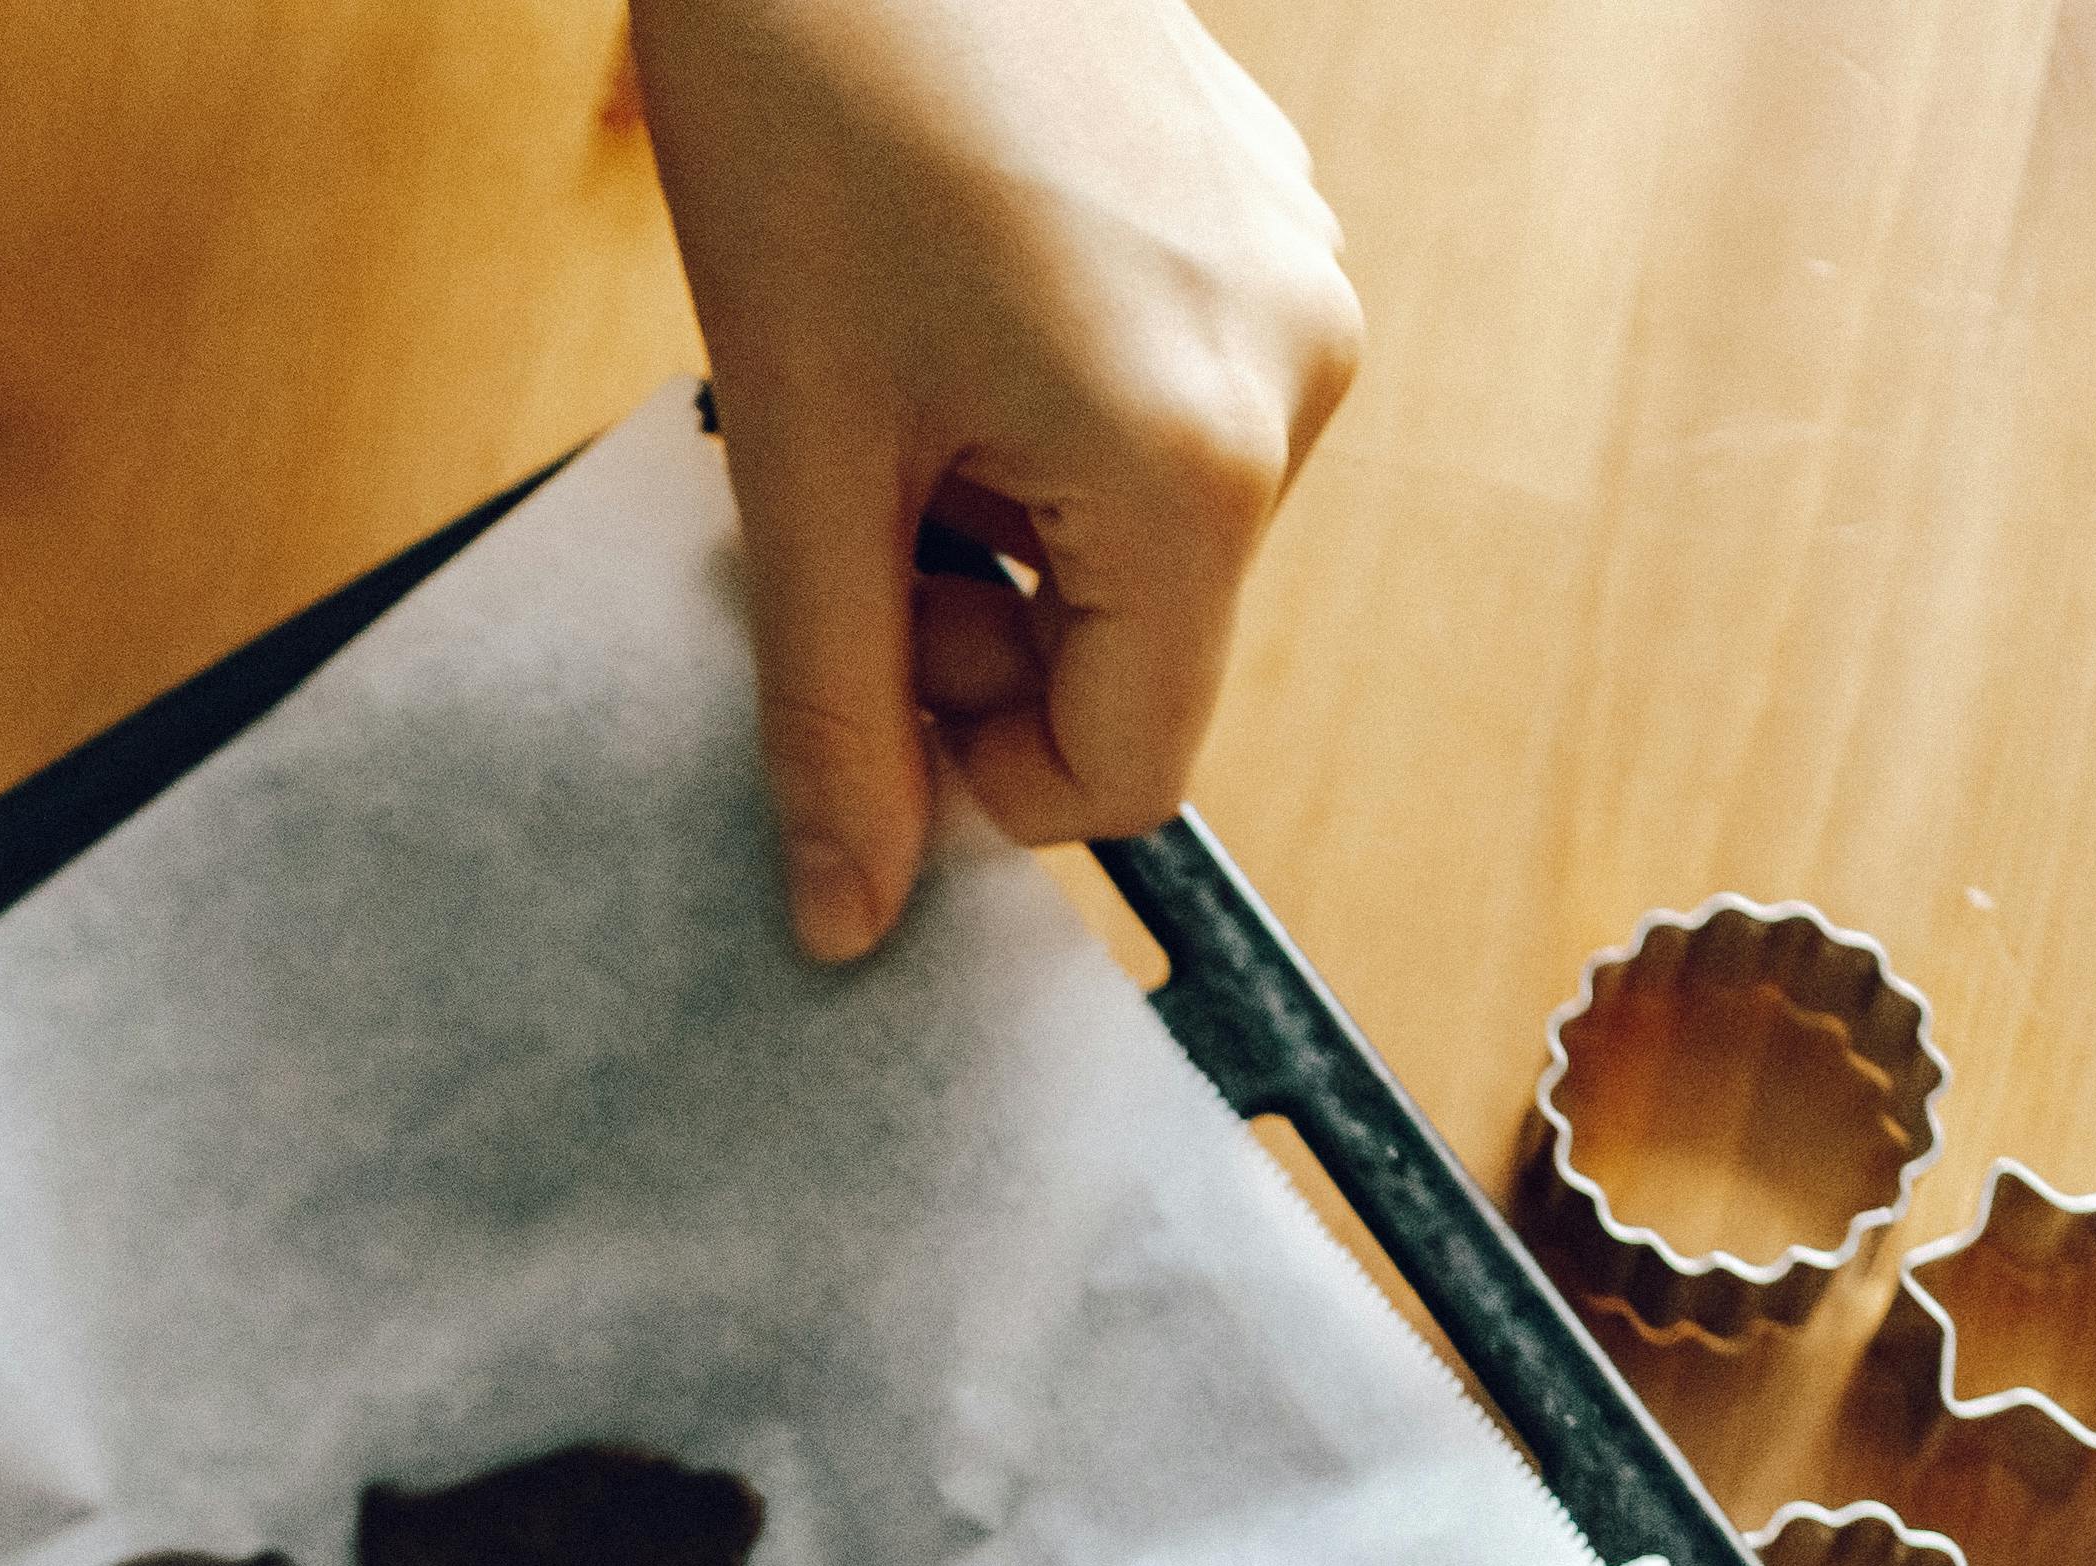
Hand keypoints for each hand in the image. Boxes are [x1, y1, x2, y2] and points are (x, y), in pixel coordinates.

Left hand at [634, 0, 1363, 958]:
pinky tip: (951, 295)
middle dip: (978, 632)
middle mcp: (1297, 380)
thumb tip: (845, 921)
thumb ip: (829, 712)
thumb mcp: (796, 454)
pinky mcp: (1268, 215)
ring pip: (1146, 529)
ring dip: (1004, 521)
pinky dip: (1046, 414)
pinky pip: (1167, 404)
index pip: (1128, 769)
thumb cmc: (808, 113)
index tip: (855, 684)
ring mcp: (1298, 285)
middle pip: (1141, 646)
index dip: (975, 782)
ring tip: (890, 378)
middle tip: (840, 511)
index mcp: (1196, 463)